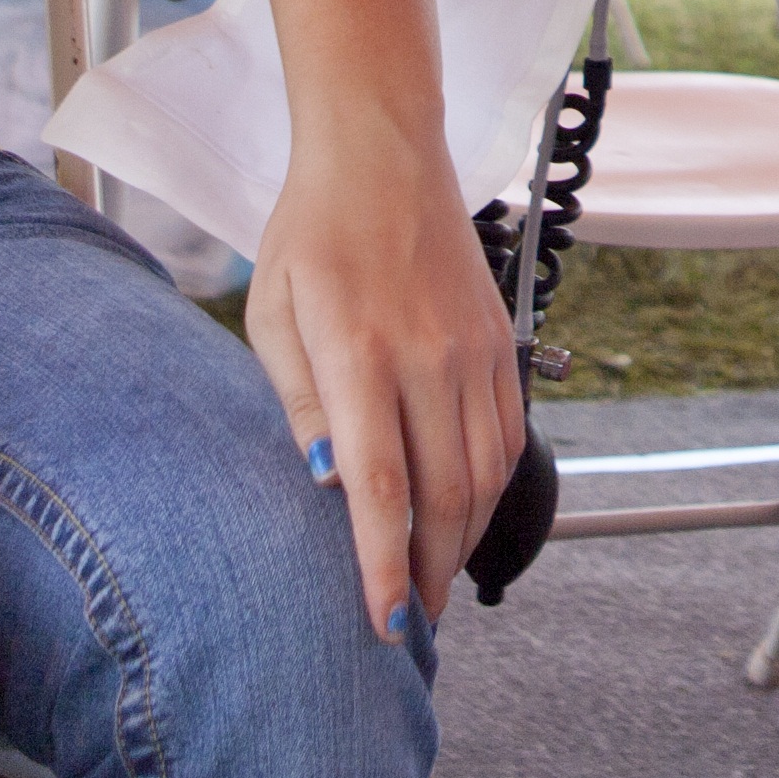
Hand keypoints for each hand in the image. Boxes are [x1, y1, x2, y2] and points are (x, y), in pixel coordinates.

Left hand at [244, 138, 527, 636]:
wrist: (384, 154)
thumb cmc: (314, 232)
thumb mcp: (272, 315)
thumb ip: (302, 405)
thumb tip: (333, 486)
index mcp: (361, 351)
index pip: (382, 485)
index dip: (383, 565)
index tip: (383, 623)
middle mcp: (429, 355)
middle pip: (446, 495)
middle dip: (428, 572)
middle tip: (408, 620)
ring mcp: (474, 349)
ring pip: (486, 474)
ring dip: (463, 540)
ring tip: (433, 579)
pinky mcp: (499, 343)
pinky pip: (506, 436)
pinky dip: (491, 490)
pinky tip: (463, 514)